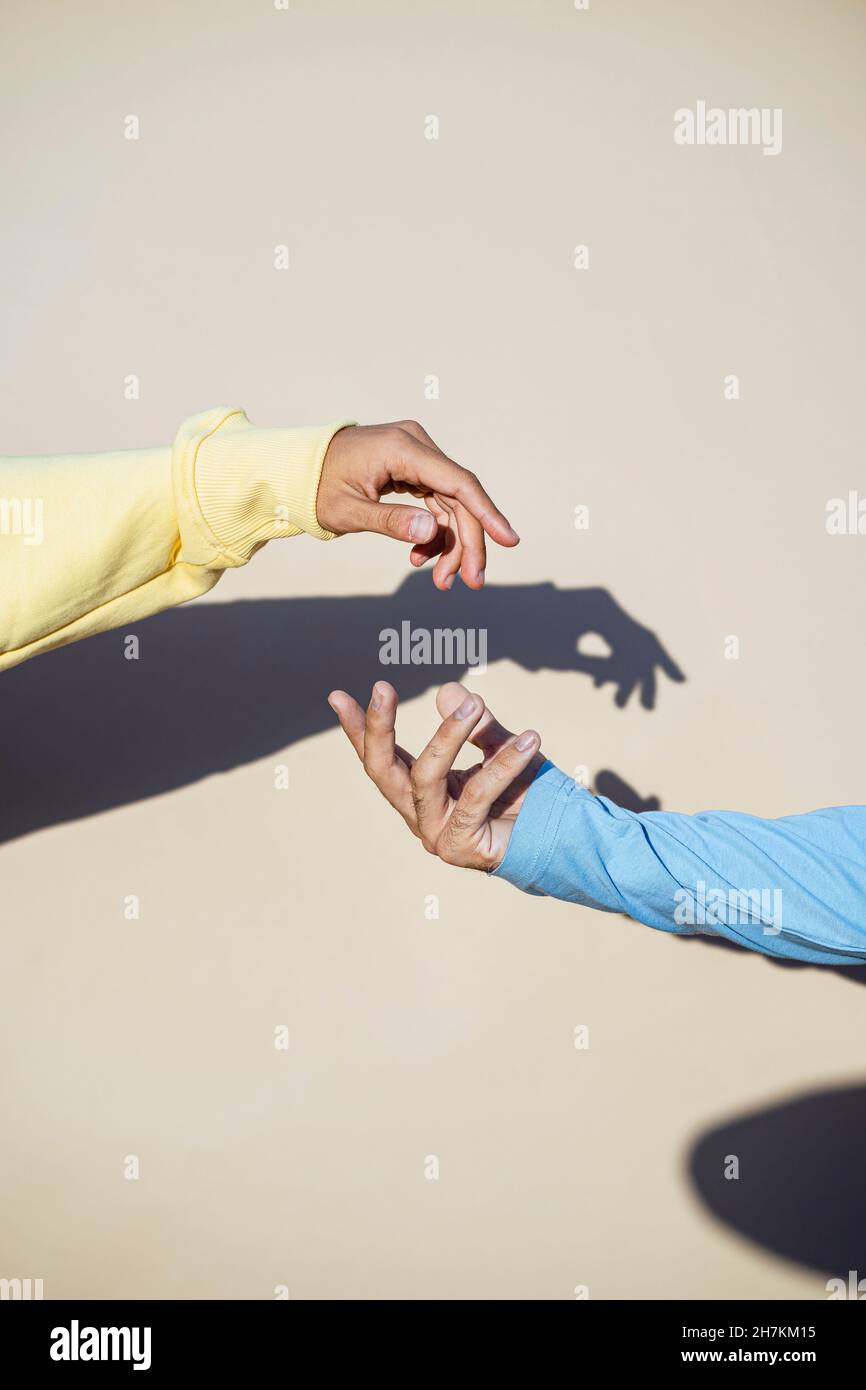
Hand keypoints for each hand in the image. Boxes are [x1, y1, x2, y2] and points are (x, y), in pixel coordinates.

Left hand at [316, 420, 518, 589]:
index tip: (509, 541)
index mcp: (403, 449)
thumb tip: (433, 532)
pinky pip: (435, 503)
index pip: (458, 483)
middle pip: (459, 498)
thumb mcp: (348, 511)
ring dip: (450, 545)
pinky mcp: (411, 468)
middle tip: (470, 583)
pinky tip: (420, 558)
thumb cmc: (316, 487)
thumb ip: (391, 521)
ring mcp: (415, 455)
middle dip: (466, 543)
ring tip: (439, 581)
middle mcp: (416, 446)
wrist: (295, 468)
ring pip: (451, 505)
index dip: (487, 514)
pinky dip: (433, 533)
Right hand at [328, 680, 543, 869]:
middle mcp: (417, 812)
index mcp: (417, 790)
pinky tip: (529, 741)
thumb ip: (475, 725)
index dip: (358, 728)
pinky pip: (477, 794)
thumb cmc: (522, 796)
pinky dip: (503, 763)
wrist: (555, 841)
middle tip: (382, 688)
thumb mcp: (496, 748)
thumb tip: (449, 690)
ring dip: (449, 734)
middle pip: (382, 769)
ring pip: (426, 776)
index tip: (336, 695)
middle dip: (379, 727)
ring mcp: (434, 833)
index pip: (380, 756)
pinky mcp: (459, 846)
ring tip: (476, 703)